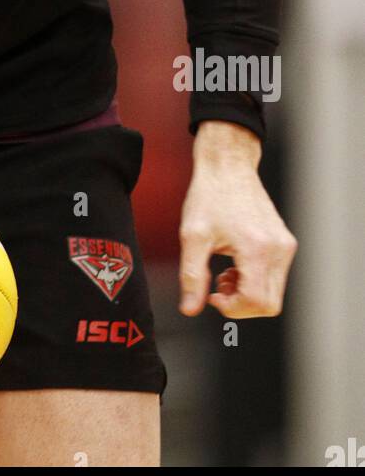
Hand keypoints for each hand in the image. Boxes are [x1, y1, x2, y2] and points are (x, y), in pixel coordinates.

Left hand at [178, 122, 297, 318]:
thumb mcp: (192, 236)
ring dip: (247, 293)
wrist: (228, 165)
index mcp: (257, 249)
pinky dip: (256, 281)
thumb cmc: (209, 196)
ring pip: (274, 293)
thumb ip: (191, 276)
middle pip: (270, 305)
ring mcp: (285, 245)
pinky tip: (235, 265)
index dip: (232, 308)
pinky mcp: (285, 242)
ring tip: (224, 275)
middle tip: (217, 287)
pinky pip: (276, 277)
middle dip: (240, 304)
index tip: (212, 296)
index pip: (256, 302)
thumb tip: (189, 310)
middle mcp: (279, 249)